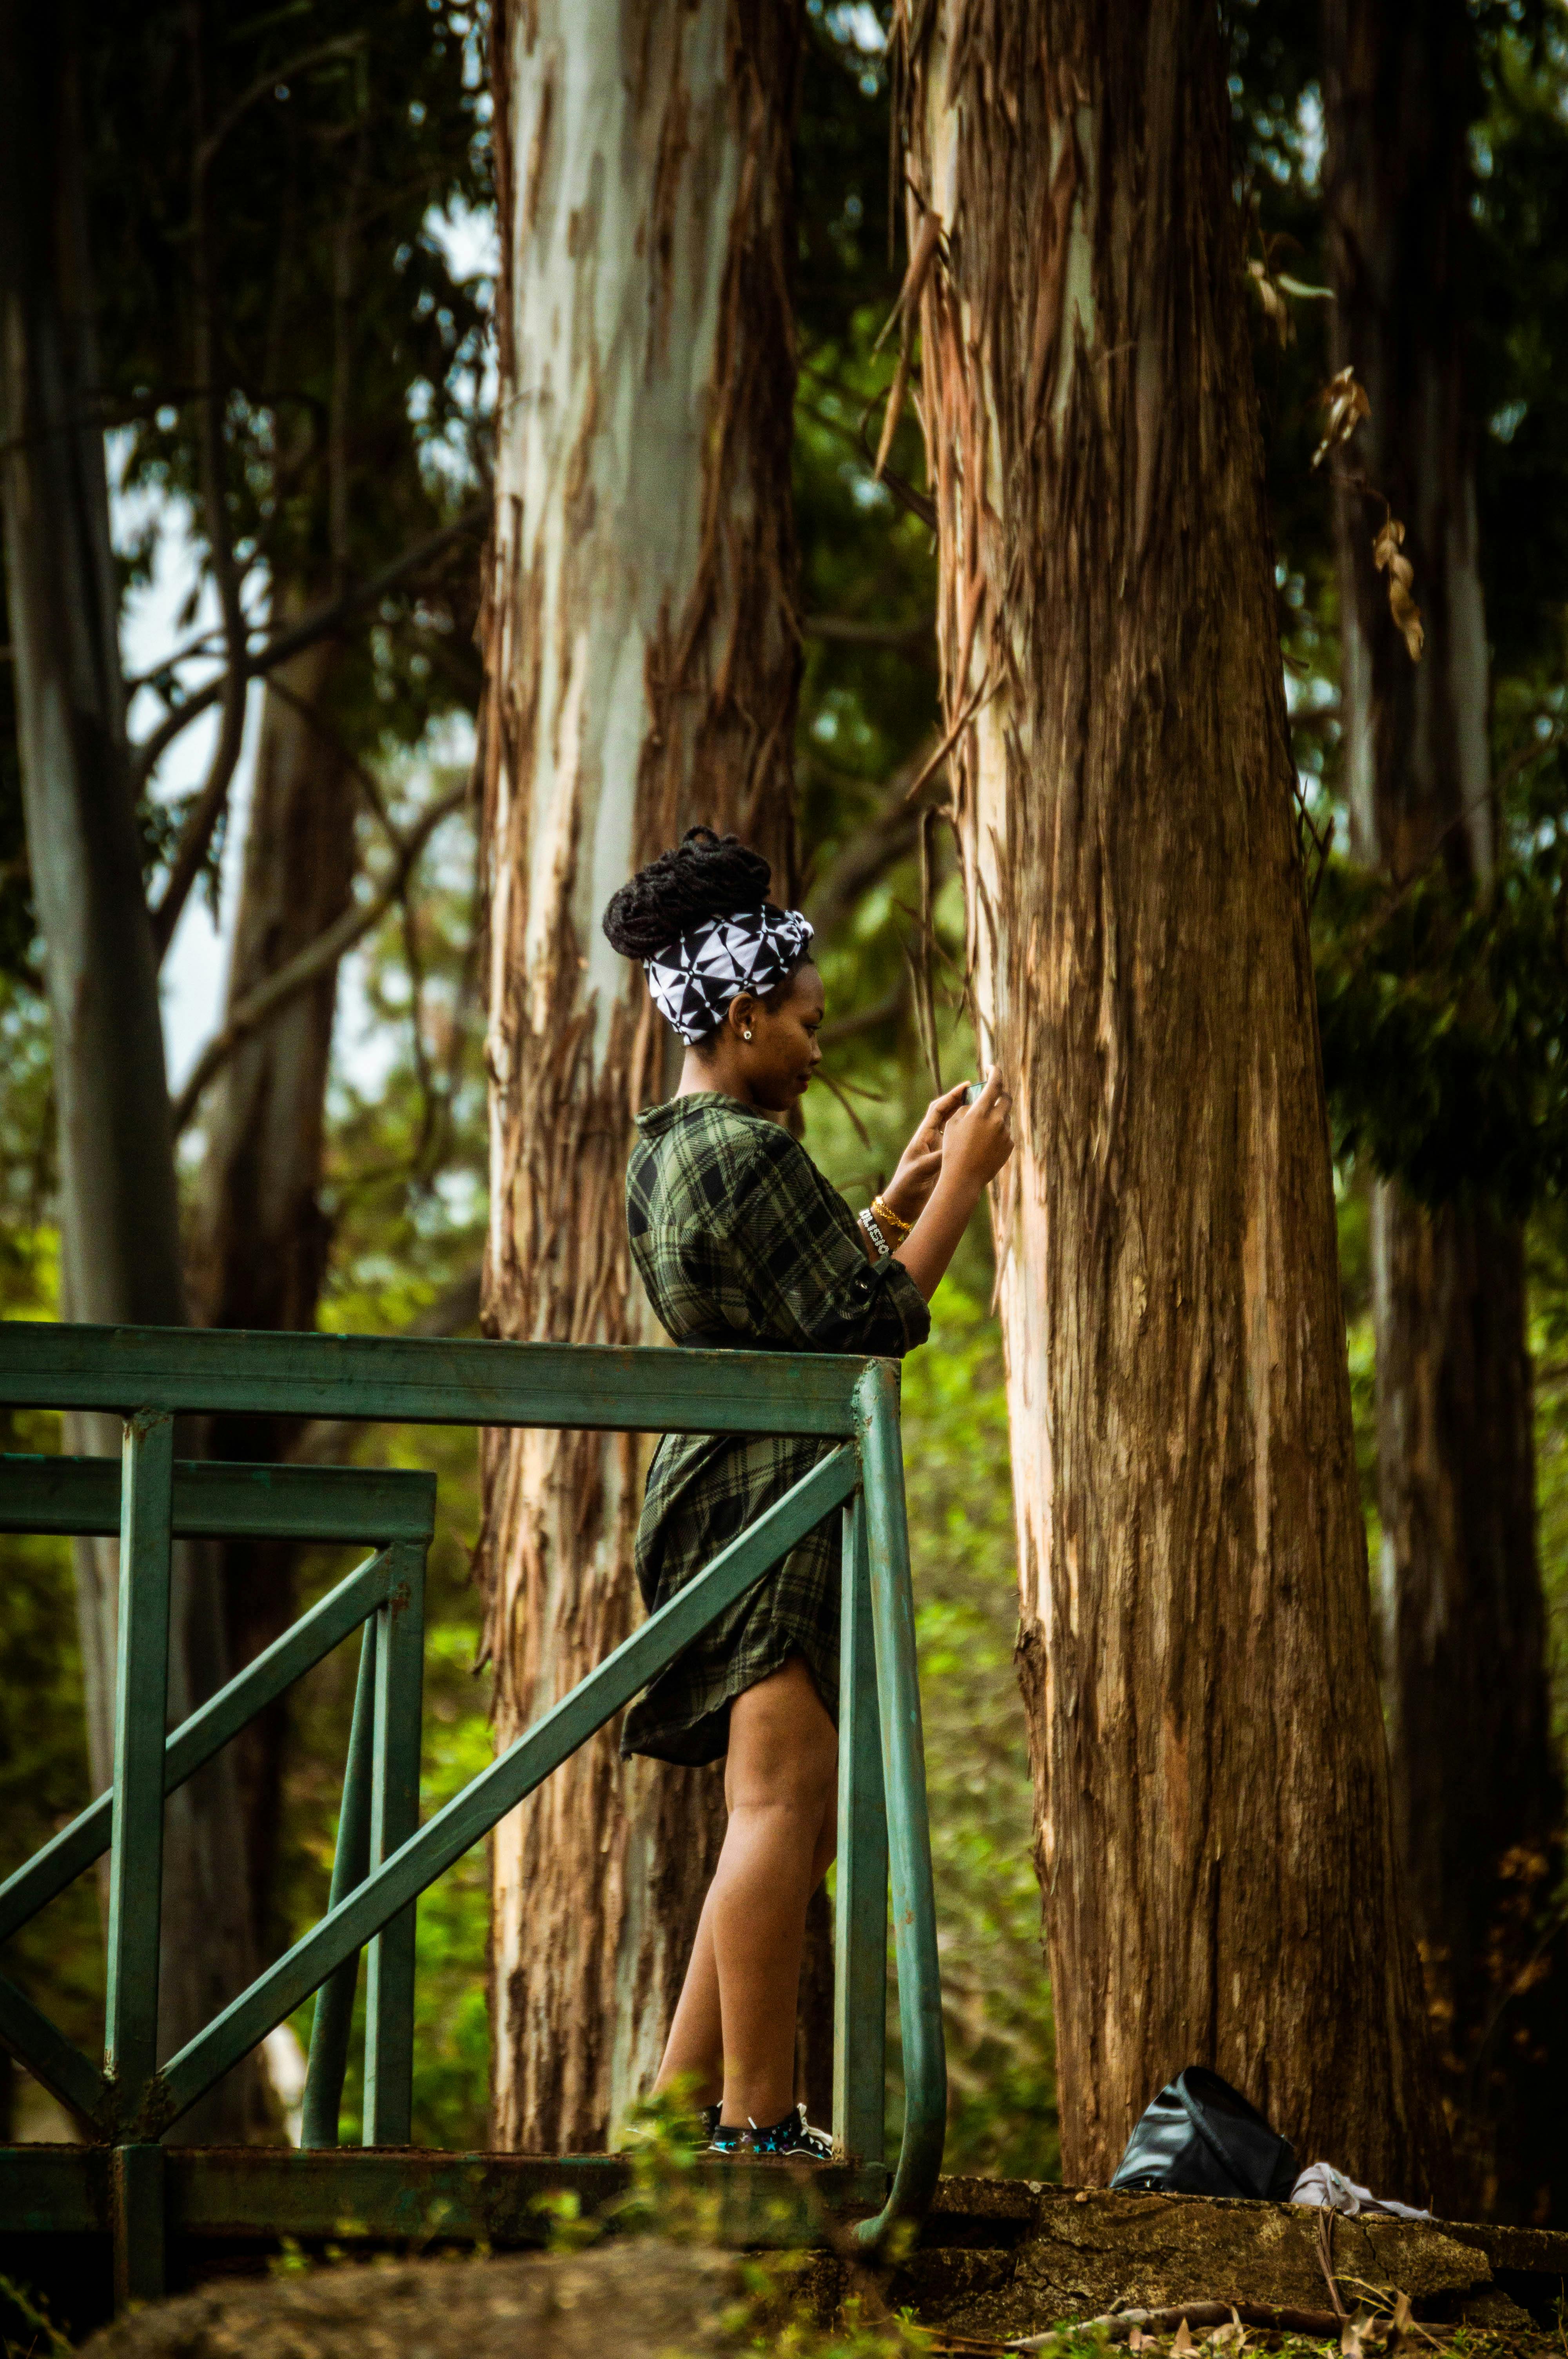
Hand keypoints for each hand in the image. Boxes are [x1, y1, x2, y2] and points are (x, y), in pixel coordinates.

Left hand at [882, 1081, 970, 1223]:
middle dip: (963, 1102)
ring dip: (967, 1117)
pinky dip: (969, 1136)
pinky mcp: (943, 1162)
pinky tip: (982, 1133)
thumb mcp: (921, 1170)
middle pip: (948, 1114)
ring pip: (955, 1128)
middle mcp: (931, 1140)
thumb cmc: (906, 1186)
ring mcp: (938, 1150)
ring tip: (985, 1109)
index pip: (938, 1109)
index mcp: (923, 1136)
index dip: (952, 1096)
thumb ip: (937, 1159)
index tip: (967, 1086)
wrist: (902, 1205)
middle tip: (981, 1093)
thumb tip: (956, 1149)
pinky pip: (958, 1143)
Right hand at [940, 1066, 1013, 1190]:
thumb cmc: (953, 1150)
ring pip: (1004, 1117)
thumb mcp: (953, 1124)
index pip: (994, 1084)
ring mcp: (1005, 1134)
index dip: (995, 1072)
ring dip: (996, 1117)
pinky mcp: (1009, 1146)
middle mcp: (997, 1121)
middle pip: (1006, 1098)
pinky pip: (1005, 1133)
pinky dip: (997, 1133)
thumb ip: (967, 1107)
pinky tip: (984, 1145)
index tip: (991, 1067)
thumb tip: (976, 1100)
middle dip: (1000, 1093)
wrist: (963, 1178)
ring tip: (979, 1132)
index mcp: (981, 1112)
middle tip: (991, 1094)